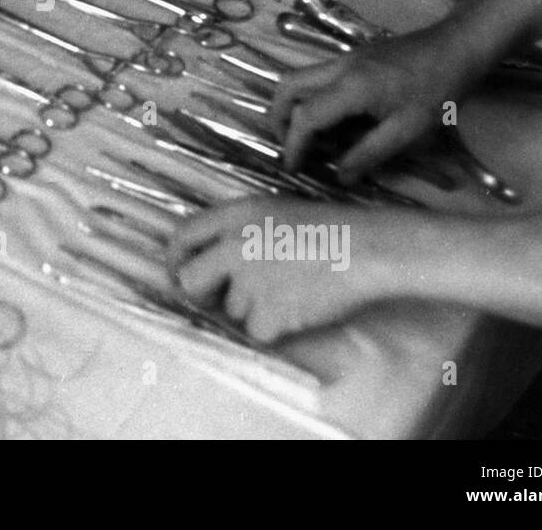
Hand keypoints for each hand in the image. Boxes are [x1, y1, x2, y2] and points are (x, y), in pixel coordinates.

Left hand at [167, 194, 398, 342]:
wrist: (365, 249)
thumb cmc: (327, 227)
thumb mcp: (273, 209)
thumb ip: (237, 228)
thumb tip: (210, 256)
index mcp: (234, 214)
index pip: (182, 236)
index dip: (177, 258)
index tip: (180, 270)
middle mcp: (233, 247)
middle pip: (190, 281)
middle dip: (201, 293)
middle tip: (219, 296)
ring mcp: (249, 281)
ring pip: (231, 309)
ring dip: (252, 308)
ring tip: (289, 290)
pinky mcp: (268, 313)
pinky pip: (256, 331)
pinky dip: (274, 328)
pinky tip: (298, 308)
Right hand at [269, 23, 491, 182]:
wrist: (458, 47)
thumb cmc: (438, 90)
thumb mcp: (408, 130)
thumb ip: (369, 154)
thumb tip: (340, 176)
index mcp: (350, 87)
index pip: (304, 116)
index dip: (293, 145)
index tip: (293, 167)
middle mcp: (338, 68)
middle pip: (287, 87)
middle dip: (278, 118)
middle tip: (291, 147)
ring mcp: (345, 59)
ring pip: (300, 79)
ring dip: (295, 108)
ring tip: (313, 139)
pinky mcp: (354, 58)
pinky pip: (319, 78)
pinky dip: (314, 100)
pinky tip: (337, 122)